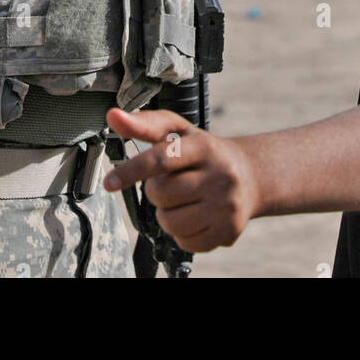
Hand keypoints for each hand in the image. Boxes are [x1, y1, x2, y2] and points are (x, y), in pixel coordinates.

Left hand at [104, 107, 260, 252]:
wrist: (250, 176)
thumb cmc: (205, 153)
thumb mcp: (180, 132)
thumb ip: (145, 124)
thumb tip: (112, 116)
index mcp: (204, 146)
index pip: (162, 158)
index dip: (131, 170)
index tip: (109, 182)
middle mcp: (220, 175)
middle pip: (161, 194)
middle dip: (156, 191)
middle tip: (172, 182)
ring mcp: (226, 206)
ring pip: (169, 223)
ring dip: (167, 214)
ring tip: (184, 199)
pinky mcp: (228, 231)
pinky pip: (185, 242)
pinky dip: (182, 232)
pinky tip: (196, 215)